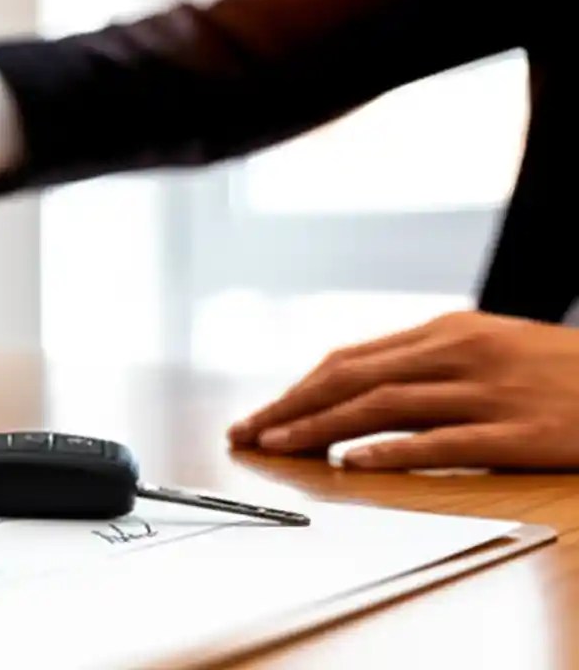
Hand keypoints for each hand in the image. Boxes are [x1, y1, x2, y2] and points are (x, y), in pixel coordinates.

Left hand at [227, 311, 578, 470]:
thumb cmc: (558, 371)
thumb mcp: (488, 348)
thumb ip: (427, 363)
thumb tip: (359, 385)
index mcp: (447, 332)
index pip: (351, 361)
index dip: (298, 389)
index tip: (261, 415)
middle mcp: (460, 354)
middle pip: (354, 378)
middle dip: (292, 407)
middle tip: (247, 434)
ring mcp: (489, 391)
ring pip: (385, 405)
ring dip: (322, 427)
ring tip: (278, 446)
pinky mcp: (521, 430)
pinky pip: (445, 440)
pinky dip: (394, 452)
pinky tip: (355, 463)